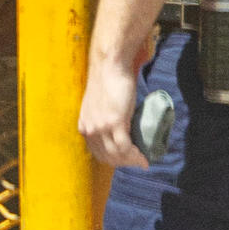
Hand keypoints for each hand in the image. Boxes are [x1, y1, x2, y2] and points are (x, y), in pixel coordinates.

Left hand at [81, 55, 148, 172]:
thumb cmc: (108, 82)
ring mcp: (101, 127)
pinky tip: (144, 158)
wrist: (109, 66)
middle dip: (124, 163)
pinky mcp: (114, 122)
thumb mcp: (98, 106)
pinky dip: (136, 156)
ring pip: (117, 154)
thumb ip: (102, 119)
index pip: (98, 153)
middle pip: (108, 157)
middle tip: (138, 162)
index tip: (127, 161)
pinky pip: (125, 147)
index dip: (114, 160)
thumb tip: (118, 131)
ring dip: (132, 161)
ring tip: (143, 161)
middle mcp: (90, 129)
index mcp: (84, 126)